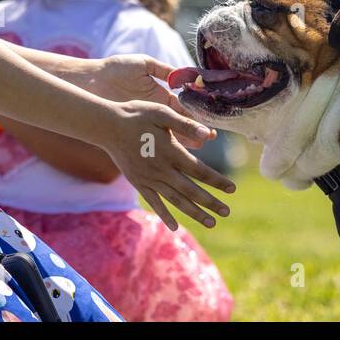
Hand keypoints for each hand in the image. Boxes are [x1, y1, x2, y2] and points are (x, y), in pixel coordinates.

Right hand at [97, 99, 235, 230]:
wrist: (108, 127)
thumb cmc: (137, 115)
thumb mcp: (162, 113)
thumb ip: (185, 124)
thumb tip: (209, 135)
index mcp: (171, 152)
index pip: (199, 171)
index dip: (217, 180)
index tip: (232, 189)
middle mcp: (162, 170)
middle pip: (191, 190)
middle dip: (210, 202)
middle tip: (226, 212)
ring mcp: (150, 179)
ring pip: (176, 200)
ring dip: (194, 212)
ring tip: (211, 222)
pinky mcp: (139, 183)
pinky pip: (155, 203)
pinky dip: (165, 215)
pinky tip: (175, 227)